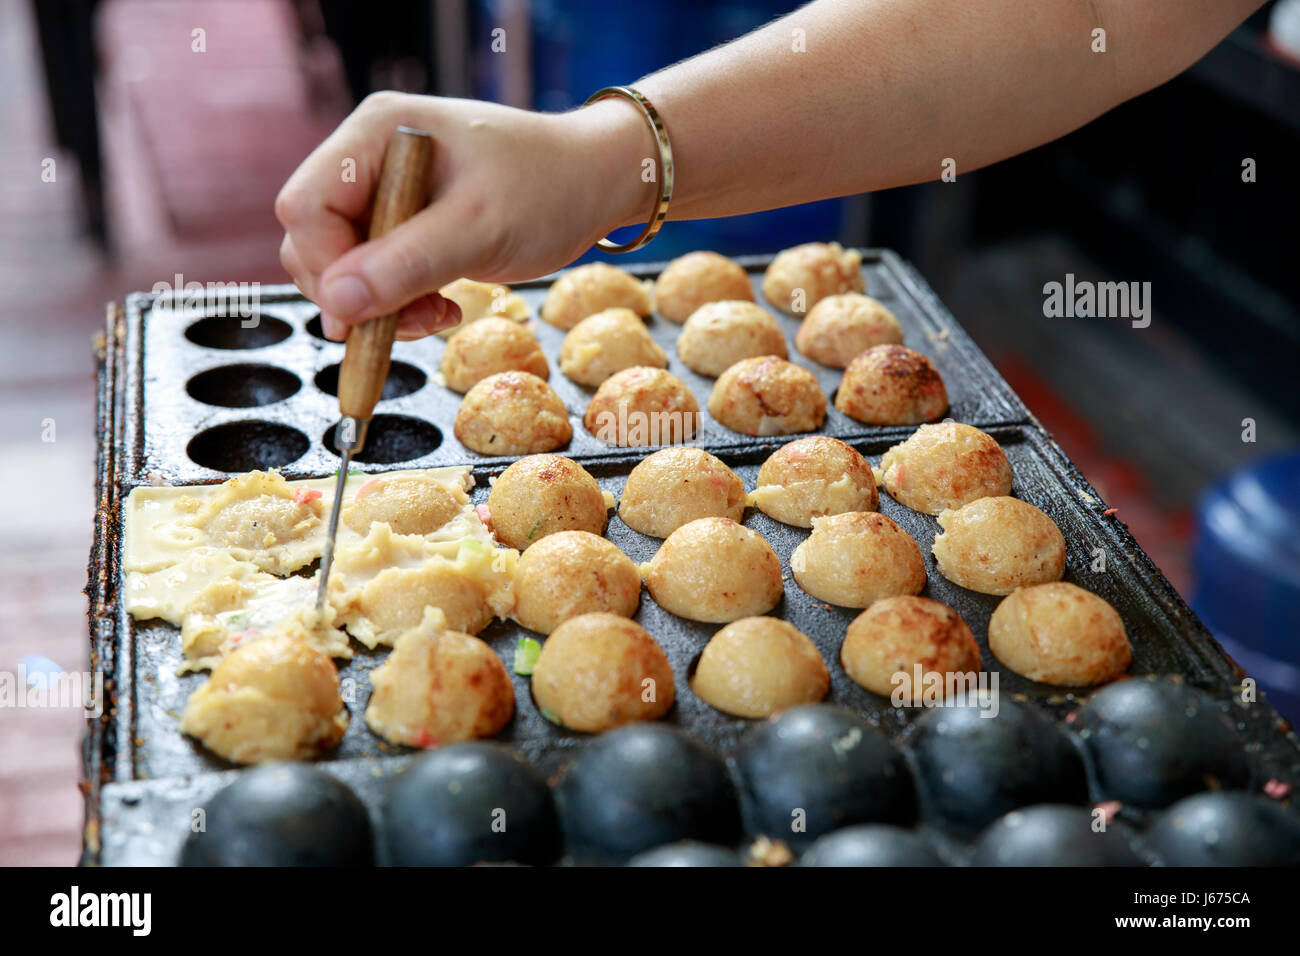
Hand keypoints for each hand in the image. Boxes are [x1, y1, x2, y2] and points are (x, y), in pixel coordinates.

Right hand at [275, 91, 651, 339]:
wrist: (595, 185)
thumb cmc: (548, 189)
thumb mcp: (479, 229)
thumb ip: (406, 265)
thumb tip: (337, 305)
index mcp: (377, 134)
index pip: (306, 206)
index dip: (326, 266)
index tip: (365, 313)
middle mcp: (370, 158)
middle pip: (313, 239)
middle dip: (354, 293)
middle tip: (411, 322)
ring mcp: (385, 193)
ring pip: (341, 266)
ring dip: (378, 306)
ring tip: (436, 316)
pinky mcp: (404, 225)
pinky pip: (373, 275)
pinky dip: (397, 304)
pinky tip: (441, 308)